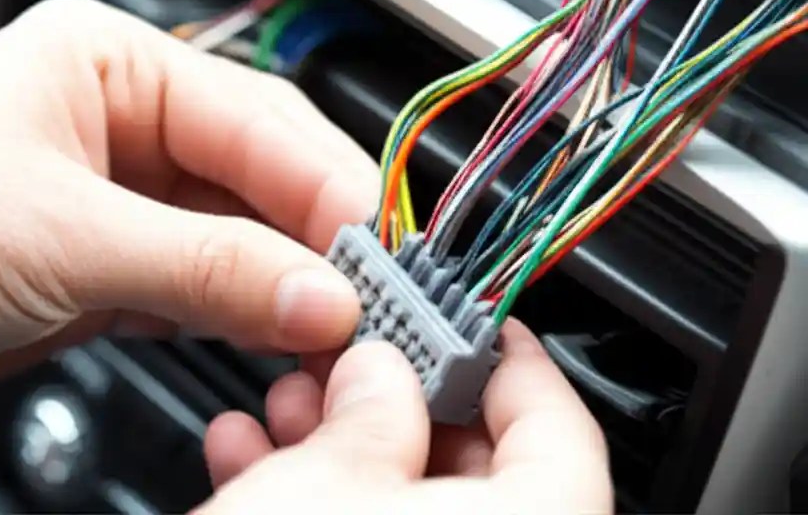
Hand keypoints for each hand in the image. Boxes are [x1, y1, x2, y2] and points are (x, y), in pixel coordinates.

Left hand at [0, 0, 380, 412]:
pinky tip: (270, 343)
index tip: (379, 258)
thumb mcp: (63, 239)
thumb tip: (320, 293)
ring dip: (279, 287)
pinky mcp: (98, 266)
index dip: (327, 190)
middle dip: (313, 241)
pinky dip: (231, 316)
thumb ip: (204, 268)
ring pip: (230, 236)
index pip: (257, 118)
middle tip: (374, 304)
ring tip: (333, 335)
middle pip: (256, 176)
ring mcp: (111, 198)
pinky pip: (192, 285)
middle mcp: (118, 121)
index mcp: (109, 64)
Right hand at [201, 320, 612, 514]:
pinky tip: (250, 458)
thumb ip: (372, 405)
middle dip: (397, 395)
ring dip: (342, 443)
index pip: (561, 422)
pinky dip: (314, 499)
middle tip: (349, 349)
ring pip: (411, 504)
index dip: (503, 352)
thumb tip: (381, 366)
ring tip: (285, 398)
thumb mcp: (325, 478)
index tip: (462, 314)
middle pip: (478, 462)